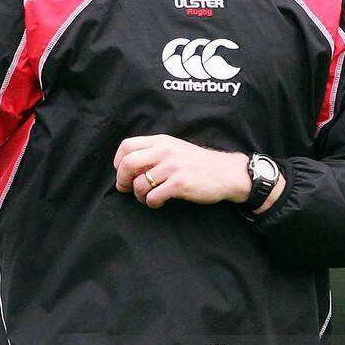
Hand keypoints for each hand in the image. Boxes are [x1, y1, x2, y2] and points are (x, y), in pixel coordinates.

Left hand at [114, 134, 250, 208]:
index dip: (118, 161)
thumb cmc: (198, 163)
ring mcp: (172, 167)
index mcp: (161, 141)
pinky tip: (159, 202)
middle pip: (128, 164)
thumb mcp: (175, 149)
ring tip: (148, 197)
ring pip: (139, 184)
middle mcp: (165, 151)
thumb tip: (129, 167)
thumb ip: (154, 153)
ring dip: (139, 195)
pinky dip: (152, 203)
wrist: (226, 173)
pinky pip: (153, 196)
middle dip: (122, 180)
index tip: (123, 173)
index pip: (127, 145)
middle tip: (127, 188)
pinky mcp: (179, 184)